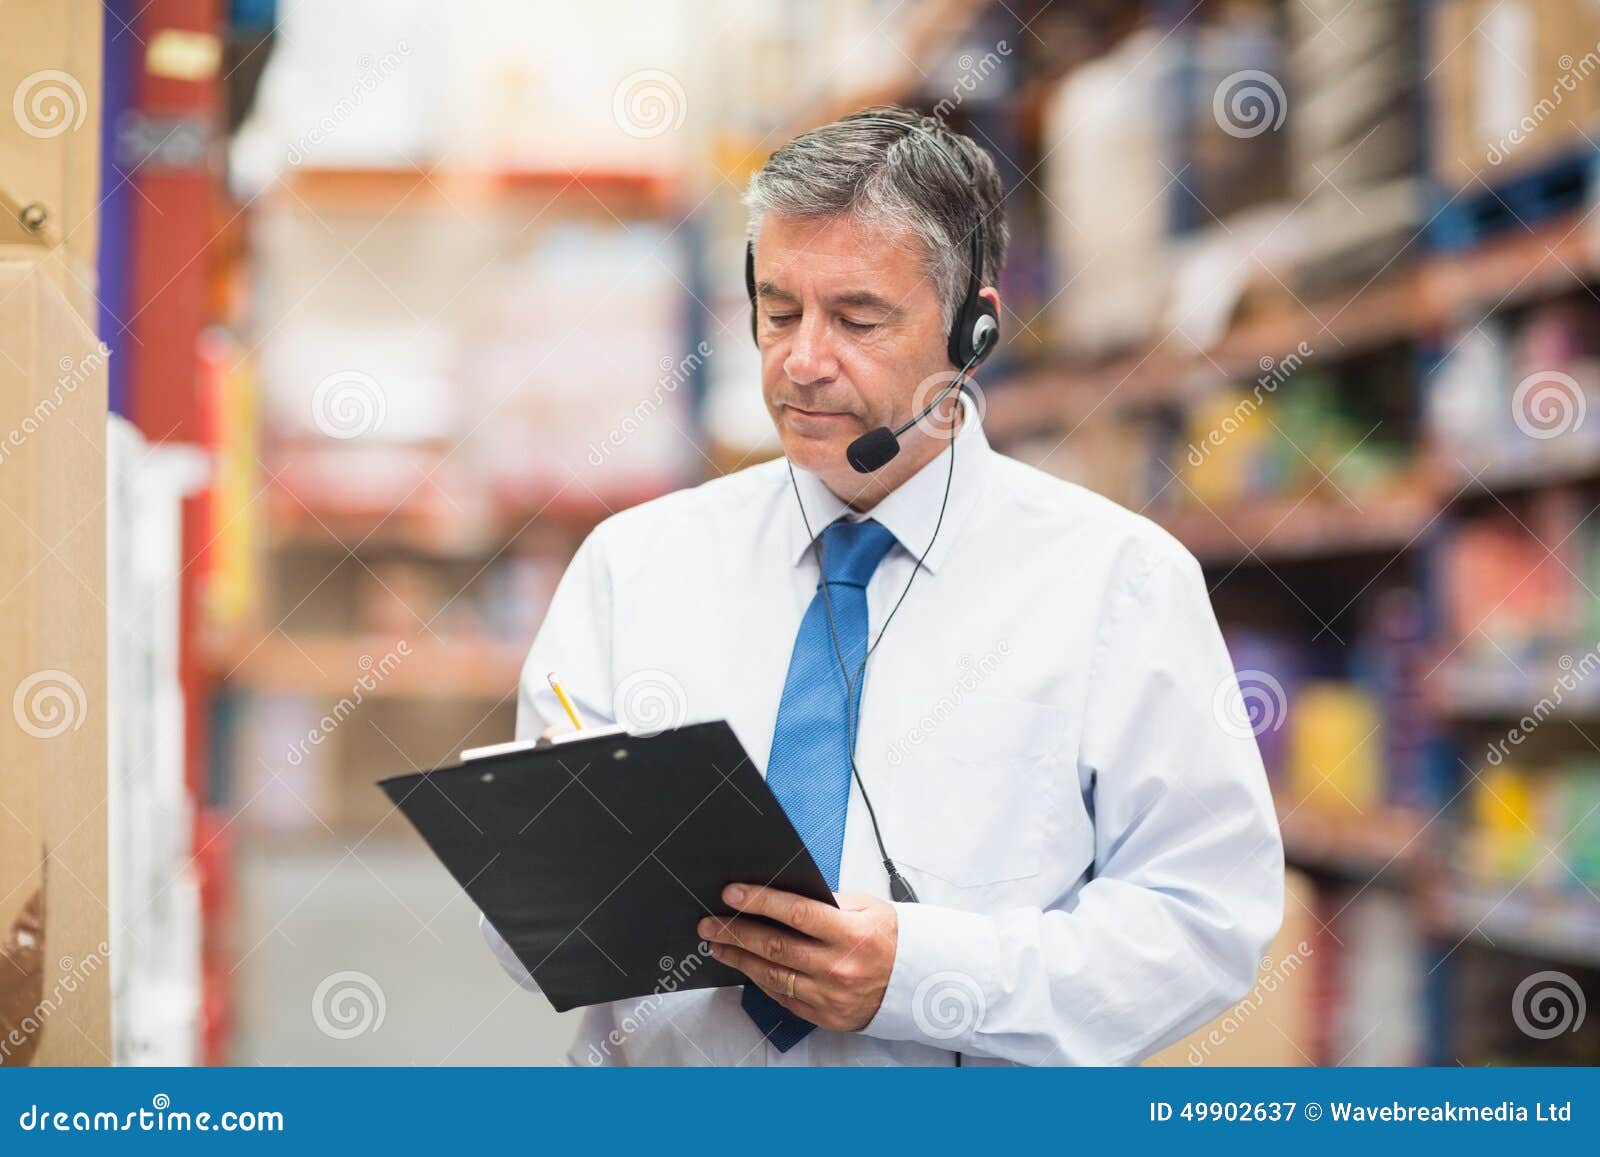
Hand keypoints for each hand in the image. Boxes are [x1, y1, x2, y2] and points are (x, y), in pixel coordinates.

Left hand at [698, 884, 897, 1031]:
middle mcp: (838, 967)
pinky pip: (784, 997)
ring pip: (773, 975)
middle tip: (710, 923)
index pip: (796, 913)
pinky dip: (761, 980)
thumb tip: (779, 895)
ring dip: (740, 959)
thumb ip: (825, 902)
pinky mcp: (826, 1016)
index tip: (731, 894)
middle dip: (736, 932)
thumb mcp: (865, 908)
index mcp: (851, 933)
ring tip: (718, 945)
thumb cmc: (890, 937)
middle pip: (775, 947)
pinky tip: (746, 966)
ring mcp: (830, 996)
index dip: (760, 902)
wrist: (918, 981)